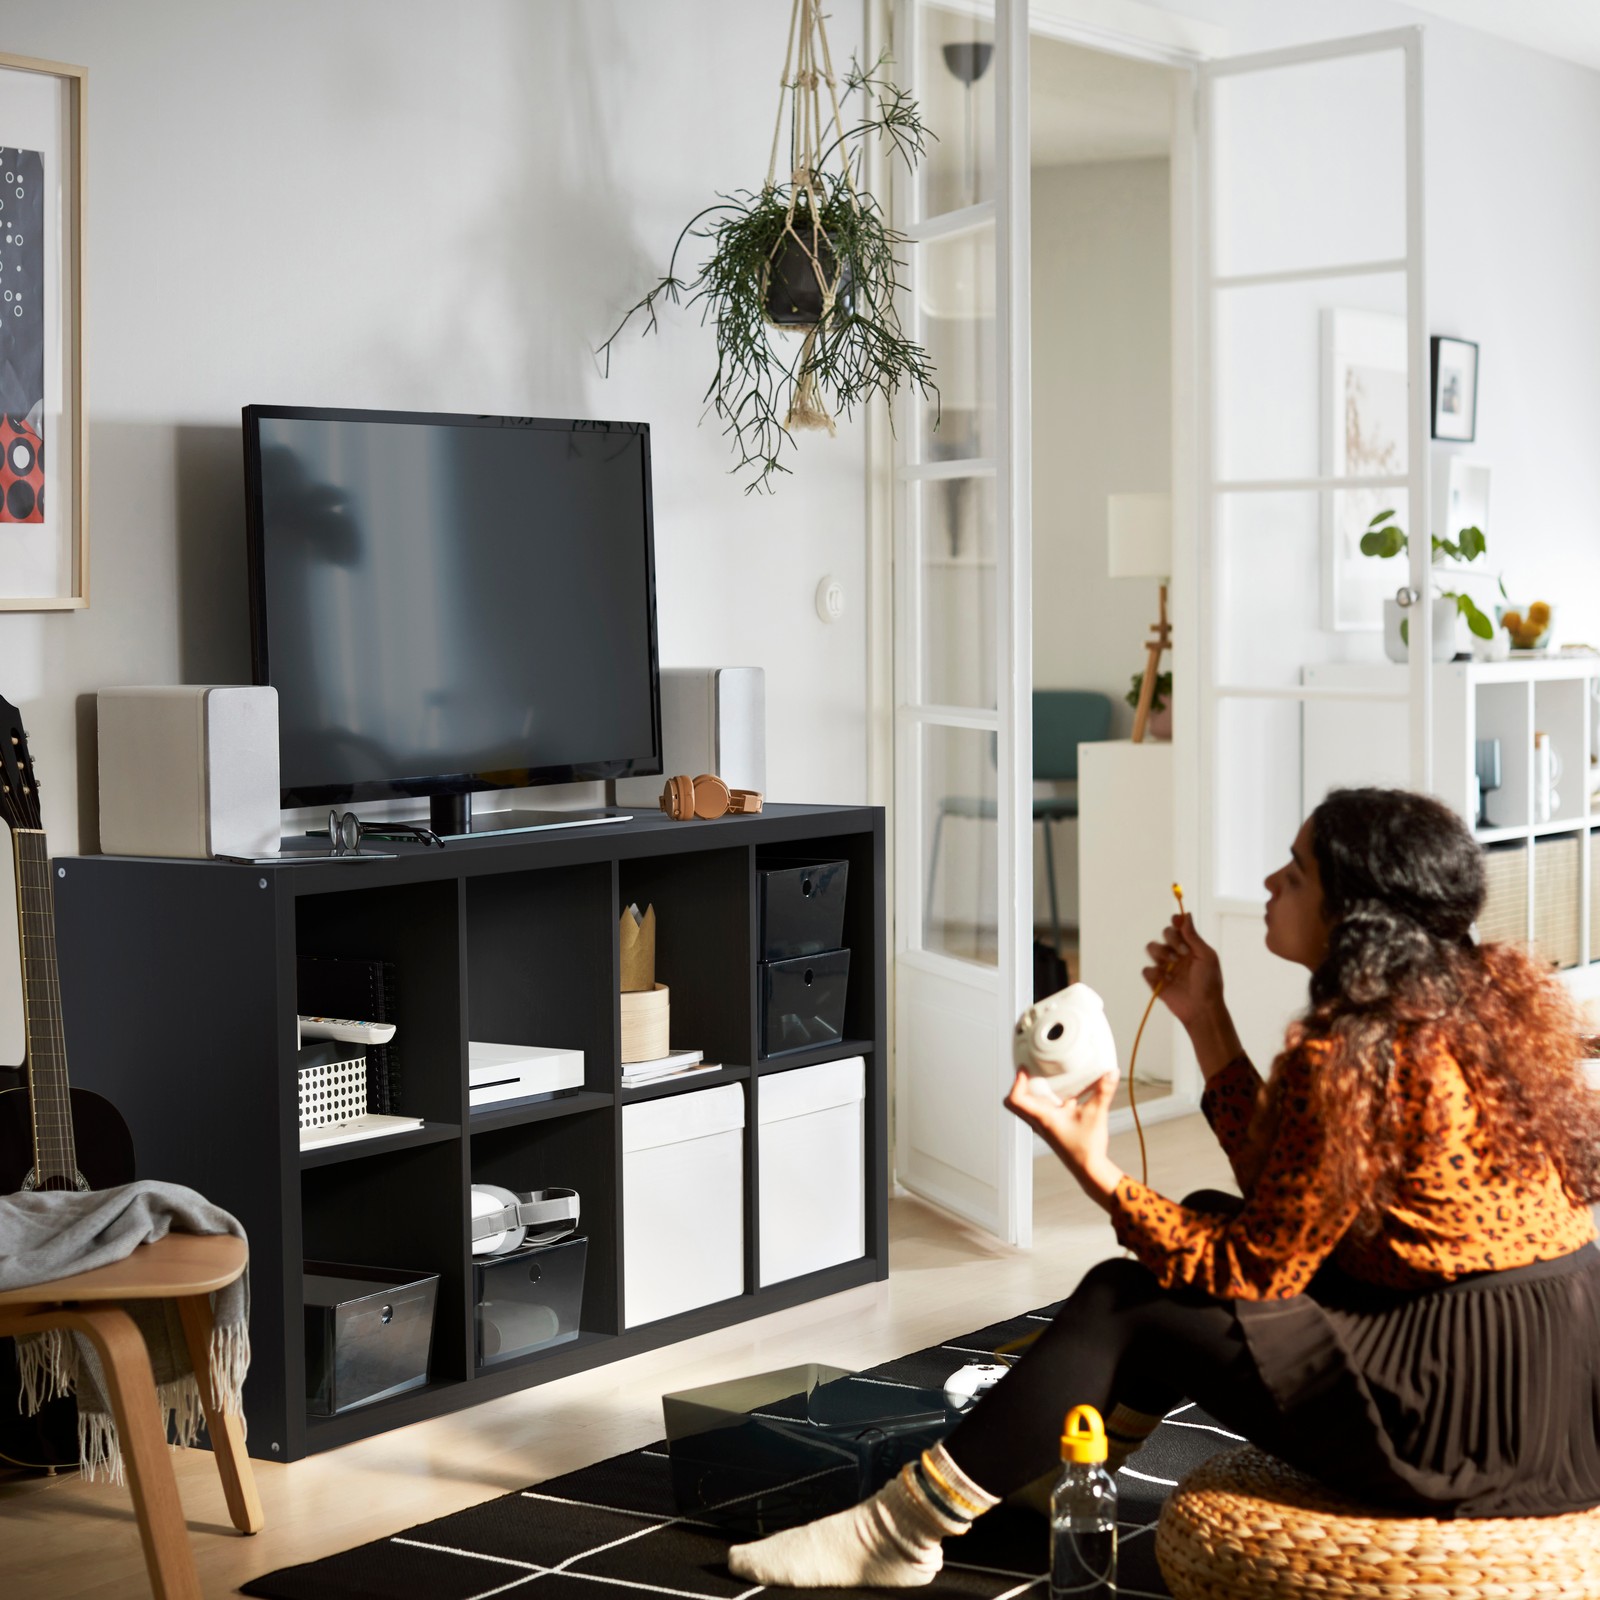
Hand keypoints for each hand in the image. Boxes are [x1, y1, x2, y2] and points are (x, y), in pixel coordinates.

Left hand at [1004, 1068, 1121, 1207]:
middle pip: (1016, 1102)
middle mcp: (1039, 1122)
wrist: (1089, 1170)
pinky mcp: (1052, 1129)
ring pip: (1028, 1107)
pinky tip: (1063, 1094)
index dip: (1016, 1082)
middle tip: (1030, 1072)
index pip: (1015, 1099)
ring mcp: (1044, 1127)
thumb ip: (1103, 1092)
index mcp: (1043, 1117)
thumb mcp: (1096, 1114)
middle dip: (1020, 1085)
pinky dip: (1046, 1101)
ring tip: (1044, 1078)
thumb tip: (1112, 1072)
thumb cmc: (1087, 1147)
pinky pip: (1041, 1112)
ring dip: (1032, 1093)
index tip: (1024, 1068)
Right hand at [1144, 912, 1223, 1030]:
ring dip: (1161, 952)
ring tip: (1172, 964)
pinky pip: (1146, 970)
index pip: (1178, 927)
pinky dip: (1154, 973)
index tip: (1177, 922)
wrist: (1202, 1008)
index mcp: (1190, 946)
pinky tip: (1166, 980)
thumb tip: (1187, 914)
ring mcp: (1165, 966)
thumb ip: (1194, 936)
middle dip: (1172, 940)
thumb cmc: (1210, 983)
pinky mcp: (1155, 981)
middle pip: (1165, 934)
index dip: (1176, 922)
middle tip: (1183, 953)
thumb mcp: (1206, 957)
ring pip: (1151, 947)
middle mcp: (1176, 953)